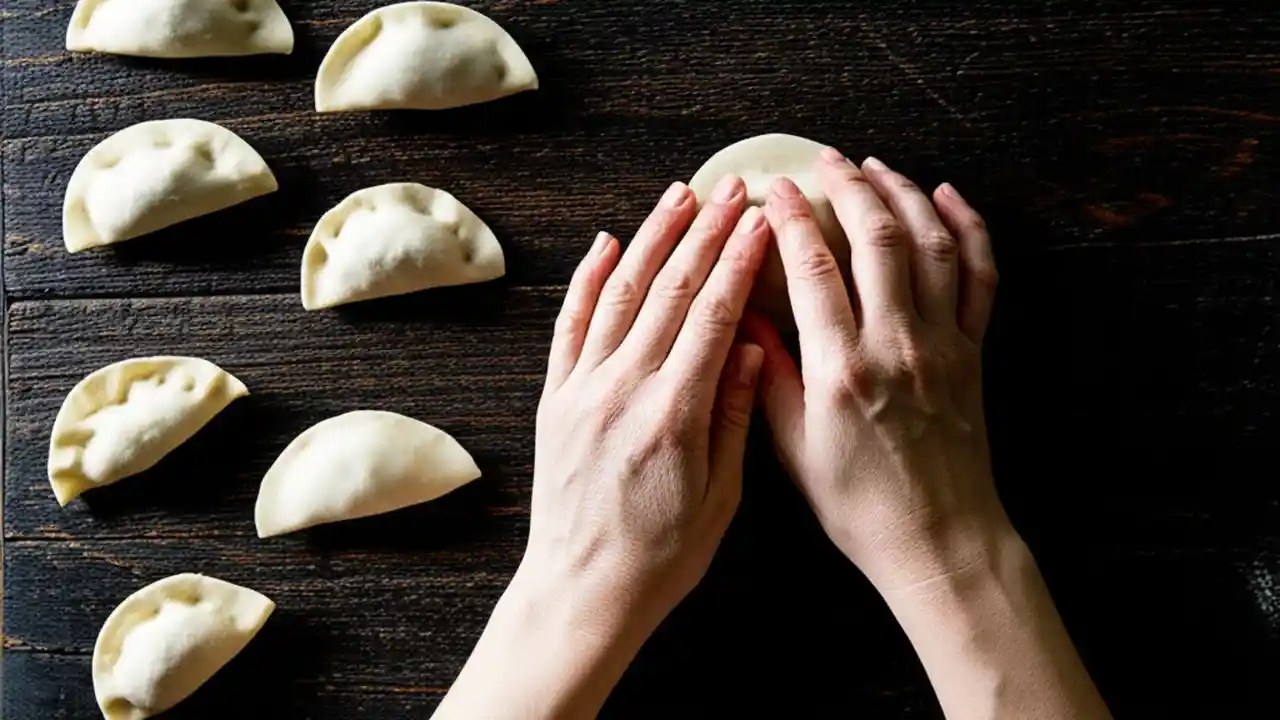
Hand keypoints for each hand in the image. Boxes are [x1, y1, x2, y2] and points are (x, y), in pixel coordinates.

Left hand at [527, 176, 768, 618]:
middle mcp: (622, 390)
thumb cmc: (661, 555)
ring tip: (679, 195)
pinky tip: (606, 243)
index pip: (714, 314)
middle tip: (731, 189)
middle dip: (704, 232)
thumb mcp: (720, 496)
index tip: (761, 220)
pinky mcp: (554, 398)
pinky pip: (569, 324)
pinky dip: (587, 279)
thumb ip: (735, 416)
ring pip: (619, 294)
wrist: (582, 590)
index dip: (739, 260)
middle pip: (670, 290)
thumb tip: (755, 347)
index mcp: (673, 414)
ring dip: (651, 238)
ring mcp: (581, 389)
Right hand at [743, 151, 1002, 587]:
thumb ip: (768, 377)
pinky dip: (969, 229)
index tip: (775, 191)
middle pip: (876, 238)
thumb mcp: (794, 449)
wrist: (938, 539)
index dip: (792, 219)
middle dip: (849, 187)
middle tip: (825, 160)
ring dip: (904, 194)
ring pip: (930, 244)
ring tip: (878, 166)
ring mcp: (942, 344)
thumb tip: (743, 319)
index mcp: (842, 369)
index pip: (813, 268)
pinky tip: (948, 198)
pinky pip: (980, 277)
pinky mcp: (973, 353)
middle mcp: (896, 345)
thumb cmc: (859, 505)